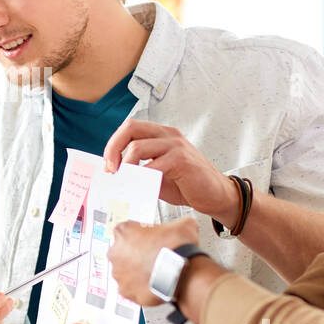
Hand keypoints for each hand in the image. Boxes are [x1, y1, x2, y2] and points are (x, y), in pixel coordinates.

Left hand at [103, 119, 239, 219]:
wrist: (215, 195)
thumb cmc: (187, 185)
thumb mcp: (157, 175)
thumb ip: (138, 170)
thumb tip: (114, 176)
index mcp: (161, 134)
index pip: (130, 127)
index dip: (114, 144)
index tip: (108, 165)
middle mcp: (168, 135)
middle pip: (130, 128)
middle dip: (113, 149)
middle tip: (110, 170)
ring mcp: (176, 145)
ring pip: (137, 147)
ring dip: (125, 166)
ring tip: (123, 181)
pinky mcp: (181, 160)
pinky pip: (152, 166)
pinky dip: (140, 178)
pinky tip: (139, 188)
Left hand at [108, 218, 199, 306]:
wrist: (183, 273)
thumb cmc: (178, 249)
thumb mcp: (183, 225)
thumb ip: (176, 223)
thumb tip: (184, 226)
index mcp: (123, 231)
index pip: (127, 231)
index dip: (140, 236)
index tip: (150, 240)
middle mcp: (115, 252)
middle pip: (123, 252)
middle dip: (135, 255)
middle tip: (153, 256)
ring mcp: (118, 273)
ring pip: (125, 271)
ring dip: (136, 272)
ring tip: (155, 272)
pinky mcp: (125, 290)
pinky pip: (130, 288)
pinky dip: (139, 287)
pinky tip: (153, 284)